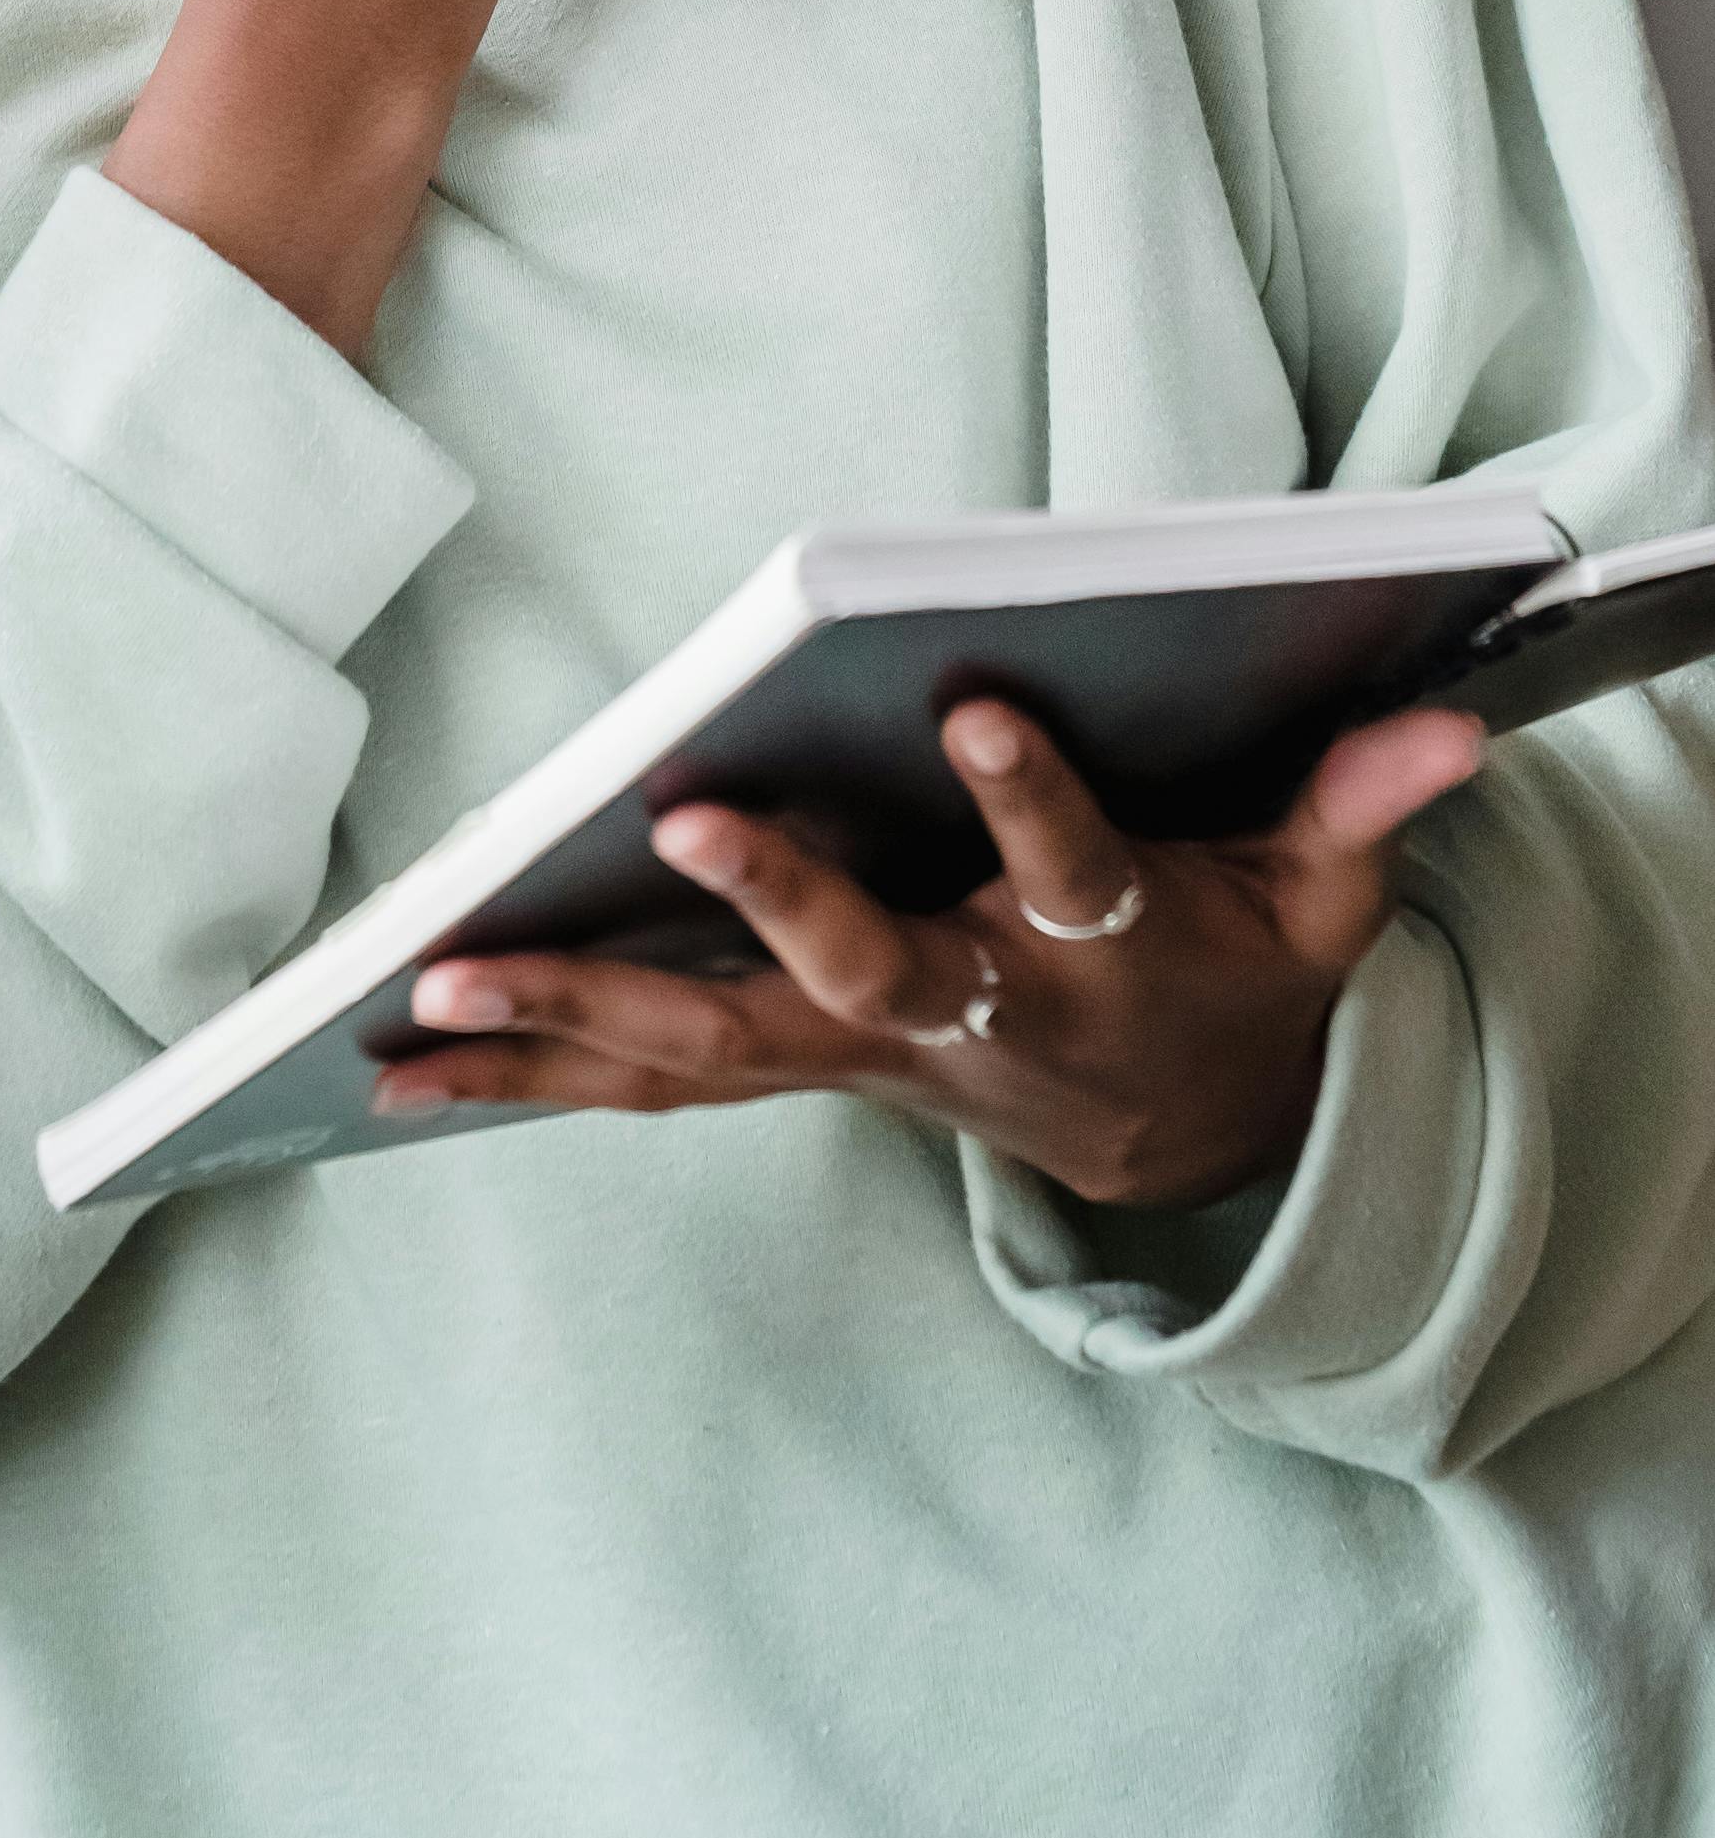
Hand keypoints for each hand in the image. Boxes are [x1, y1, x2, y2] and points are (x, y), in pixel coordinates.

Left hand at [375, 695, 1489, 1210]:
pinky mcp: (790, 1065)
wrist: (1189, 1133)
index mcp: (1095, 953)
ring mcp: (862, 1055)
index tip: (976, 703)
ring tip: (422, 997)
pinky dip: (523, 1071)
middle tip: (667, 820)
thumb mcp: (1317, 899)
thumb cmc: (1232, 962)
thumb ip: (1354, 808)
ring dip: (565, 1022)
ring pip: (704, 1051)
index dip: (1027, 798)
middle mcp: (965, 1017)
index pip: (1065, 867)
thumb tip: (1438, 727)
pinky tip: (398, 1059)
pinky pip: (642, 1081)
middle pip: (857, 976)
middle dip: (768, 906)